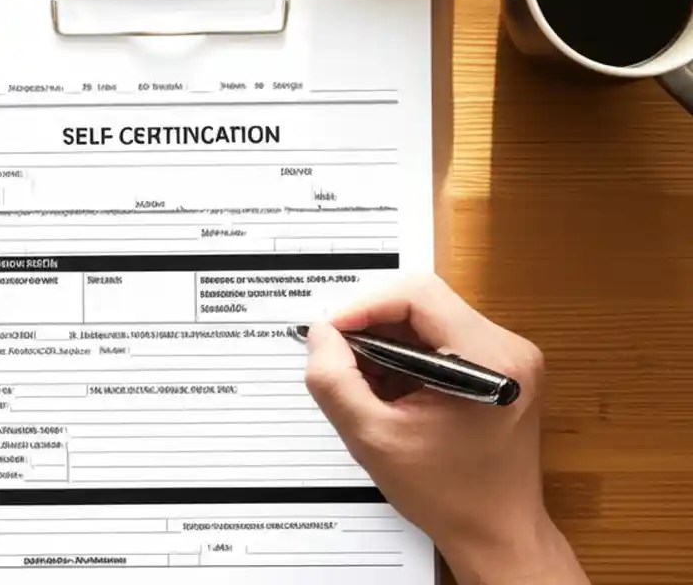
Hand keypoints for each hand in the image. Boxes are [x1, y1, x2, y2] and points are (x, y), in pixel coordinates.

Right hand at [304, 275, 588, 584]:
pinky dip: (404, 355)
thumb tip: (321, 335)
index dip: (365, 306)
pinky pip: (439, 340)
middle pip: (423, 303)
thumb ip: (335, 381)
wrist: (497, 532)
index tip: (330, 333)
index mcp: (489, 359)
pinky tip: (388, 389)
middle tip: (338, 356)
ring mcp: (506, 357)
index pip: (418, 296)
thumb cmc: (448, 496)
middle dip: (372, 324)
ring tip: (364, 381)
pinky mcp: (498, 368)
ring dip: (386, 341)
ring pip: (428, 319)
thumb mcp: (372, 438)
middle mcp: (507, 349)